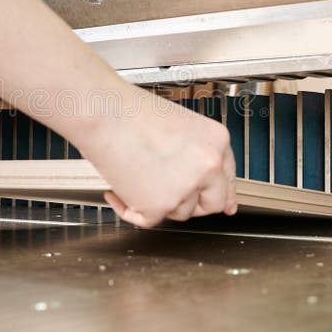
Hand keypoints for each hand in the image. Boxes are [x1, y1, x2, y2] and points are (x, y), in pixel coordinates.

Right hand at [80, 90, 236, 227]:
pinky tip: (118, 190)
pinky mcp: (159, 205)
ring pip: (179, 213)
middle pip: (211, 204)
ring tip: (135, 176)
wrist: (103, 112)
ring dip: (158, 202)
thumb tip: (201, 183)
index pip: (227, 178)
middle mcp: (208, 165)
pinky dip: (128, 209)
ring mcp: (186, 187)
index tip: (223, 206)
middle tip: (168, 193)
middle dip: (192, 204)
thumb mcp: (178, 126)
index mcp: (216, 141)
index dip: (221, 193)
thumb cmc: (130, 111)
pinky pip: (147, 220)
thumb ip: (194, 153)